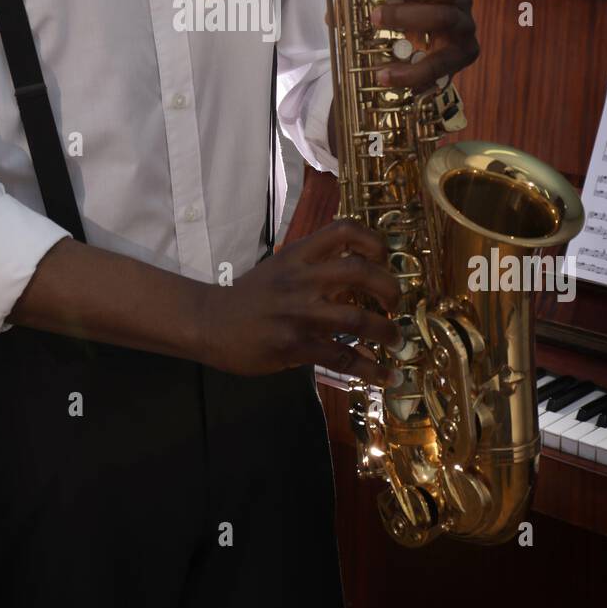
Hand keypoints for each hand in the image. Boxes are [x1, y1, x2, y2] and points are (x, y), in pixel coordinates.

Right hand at [198, 219, 403, 380]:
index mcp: (298, 255)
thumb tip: (356, 278)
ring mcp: (297, 313)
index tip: (383, 259)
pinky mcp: (294, 345)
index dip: (372, 241)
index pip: (342, 231)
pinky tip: (386, 376)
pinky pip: (341, 357)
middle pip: (359, 271)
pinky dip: (371, 369)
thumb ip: (313, 267)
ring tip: (397, 342)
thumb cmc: (249, 296)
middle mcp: (301, 279)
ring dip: (386, 331)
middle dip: (388, 288)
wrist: (209, 322)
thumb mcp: (280, 267)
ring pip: (356, 318)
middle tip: (396, 303)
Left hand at [370, 0, 478, 91]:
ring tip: (375, 18)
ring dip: (407, 16)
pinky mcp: (464, 54)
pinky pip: (440, 63)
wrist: (424, 57)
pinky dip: (410, 71)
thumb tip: (334, 14)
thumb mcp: (384, 0)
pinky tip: (384, 74)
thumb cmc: (404, 17)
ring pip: (445, 16)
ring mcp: (465, 23)